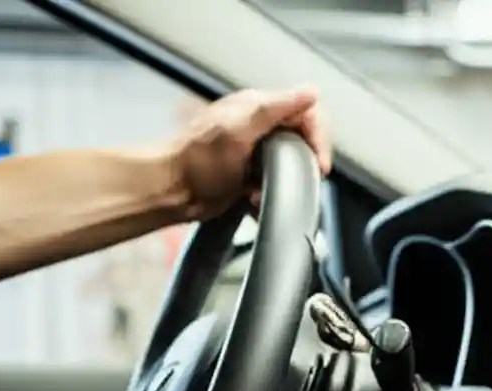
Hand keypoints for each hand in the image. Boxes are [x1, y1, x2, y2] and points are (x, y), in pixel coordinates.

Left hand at [171, 86, 331, 219]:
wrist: (172, 192)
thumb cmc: (195, 162)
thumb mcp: (238, 131)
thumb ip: (276, 109)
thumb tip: (310, 92)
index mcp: (258, 107)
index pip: (307, 112)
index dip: (319, 136)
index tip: (318, 162)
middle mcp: (259, 125)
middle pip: (304, 138)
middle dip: (303, 162)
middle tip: (300, 179)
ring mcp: (255, 150)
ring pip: (292, 163)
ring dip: (286, 180)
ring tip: (267, 189)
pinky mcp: (251, 174)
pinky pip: (276, 181)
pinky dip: (271, 193)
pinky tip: (255, 198)